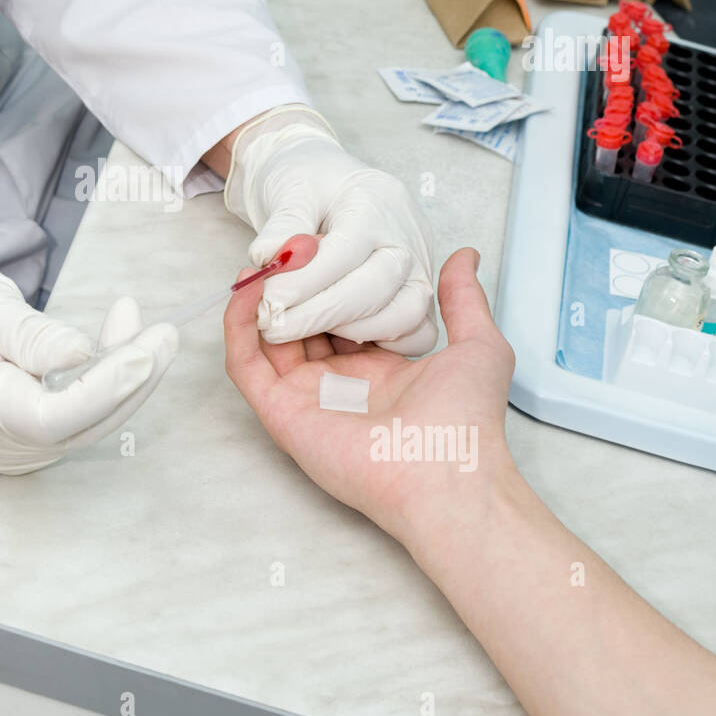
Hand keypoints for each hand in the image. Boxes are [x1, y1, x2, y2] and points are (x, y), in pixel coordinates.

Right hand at [0, 242, 177, 473]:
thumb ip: (33, 337)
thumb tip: (85, 358)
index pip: (44, 417)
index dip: (99, 391)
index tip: (141, 353)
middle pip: (75, 425)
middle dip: (129, 382)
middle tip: (165, 335)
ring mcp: (7, 445)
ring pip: (84, 424)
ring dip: (127, 380)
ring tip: (155, 331)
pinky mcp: (27, 437)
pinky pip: (78, 416)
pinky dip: (107, 381)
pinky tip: (125, 338)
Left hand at [223, 107, 436, 354]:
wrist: (333, 182)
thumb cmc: (312, 183)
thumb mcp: (289, 189)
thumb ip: (281, 226)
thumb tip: (266, 259)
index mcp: (374, 203)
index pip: (342, 253)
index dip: (303, 283)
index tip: (268, 302)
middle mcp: (407, 237)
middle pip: (374, 288)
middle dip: (319, 314)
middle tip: (275, 326)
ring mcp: (420, 266)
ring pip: (404, 314)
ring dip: (351, 330)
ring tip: (305, 326)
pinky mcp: (421, 291)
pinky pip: (419, 331)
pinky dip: (385, 340)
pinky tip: (343, 335)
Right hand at [224, 246, 513, 547]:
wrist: (447, 472)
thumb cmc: (466, 420)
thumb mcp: (478, 343)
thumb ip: (464, 299)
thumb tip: (465, 255)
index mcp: (378, 368)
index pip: (340, 313)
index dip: (329, 277)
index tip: (325, 242)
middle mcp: (337, 382)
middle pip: (300, 321)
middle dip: (293, 281)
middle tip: (293, 242)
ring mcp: (305, 398)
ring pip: (266, 339)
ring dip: (260, 296)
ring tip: (265, 258)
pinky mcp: (281, 413)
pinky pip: (245, 365)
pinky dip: (237, 326)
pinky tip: (247, 290)